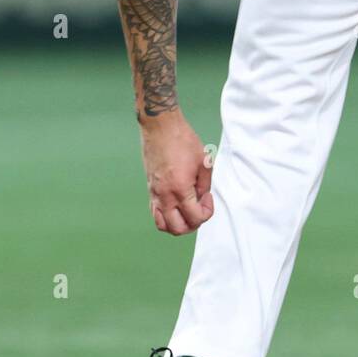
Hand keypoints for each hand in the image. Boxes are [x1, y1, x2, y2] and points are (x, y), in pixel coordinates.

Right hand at [139, 111, 214, 235]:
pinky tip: (175, 204)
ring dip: (177, 224)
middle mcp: (165, 195)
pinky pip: (155, 212)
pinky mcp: (150, 189)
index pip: (195, 218)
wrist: (160, 127)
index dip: (207, 212)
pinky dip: (166, 216)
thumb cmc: (183, 140)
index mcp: (180, 189)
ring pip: (163, 225)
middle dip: (193, 224)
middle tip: (199, 208)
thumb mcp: (203, 162)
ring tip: (186, 211)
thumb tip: (201, 198)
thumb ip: (204, 185)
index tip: (208, 197)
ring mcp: (155, 193)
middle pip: (178, 229)